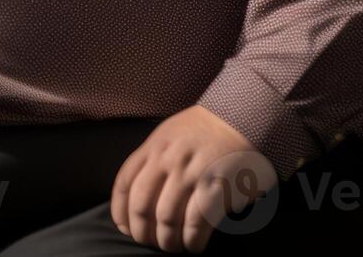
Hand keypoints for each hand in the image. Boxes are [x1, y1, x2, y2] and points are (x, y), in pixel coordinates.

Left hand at [110, 105, 276, 252]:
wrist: (242, 119)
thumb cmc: (204, 131)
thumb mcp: (169, 134)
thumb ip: (151, 159)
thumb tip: (134, 195)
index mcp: (154, 147)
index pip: (125, 183)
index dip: (120, 211)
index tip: (124, 227)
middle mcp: (168, 160)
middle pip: (141, 206)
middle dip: (142, 232)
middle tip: (149, 242)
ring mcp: (191, 175)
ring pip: (167, 219)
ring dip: (167, 241)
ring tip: (172, 246)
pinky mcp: (215, 188)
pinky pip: (195, 223)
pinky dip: (191, 241)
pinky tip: (193, 245)